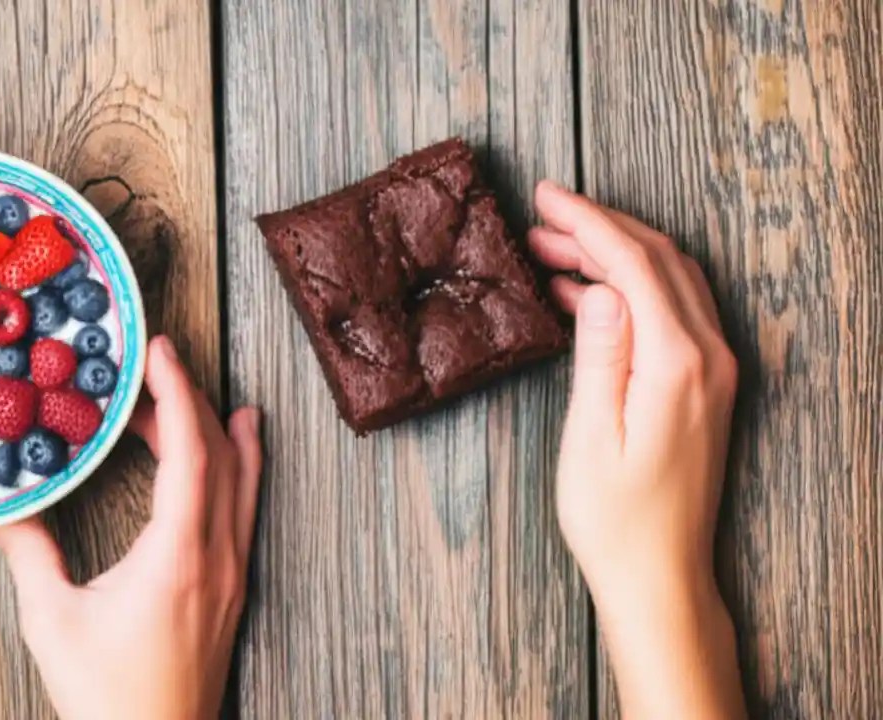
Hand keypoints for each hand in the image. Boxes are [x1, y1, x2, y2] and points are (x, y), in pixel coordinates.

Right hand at [0, 336, 262, 719]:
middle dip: (188, 402)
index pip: (190, 451)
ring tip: (195, 394)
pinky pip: (242, 510)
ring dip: (217, 431)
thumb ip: (29, 552)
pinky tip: (237, 453)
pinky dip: (238, 469)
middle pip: (220, 455)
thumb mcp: (53, 621)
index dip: (177, 392)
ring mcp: (231, 572)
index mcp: (178, 555)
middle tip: (153, 371)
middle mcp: (216, 556)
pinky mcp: (230, 588)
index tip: (160, 353)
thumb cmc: (107, 698)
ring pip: (241, 481)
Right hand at [529, 181, 743, 718]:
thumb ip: (600, 353)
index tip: (547, 197)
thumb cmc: (614, 517)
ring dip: (615, 253)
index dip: (588, 222)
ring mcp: (713, 369)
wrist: (658, 572)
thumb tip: (598, 287)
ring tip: (553, 250)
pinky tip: (586, 295)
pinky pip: (673, 311)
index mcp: (676, 363)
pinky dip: (631, 287)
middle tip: (541, 220)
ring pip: (669, 280)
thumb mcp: (590, 435)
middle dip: (598, 229)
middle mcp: (707, 357)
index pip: (633, 264)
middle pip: (657, 260)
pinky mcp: (705, 384)